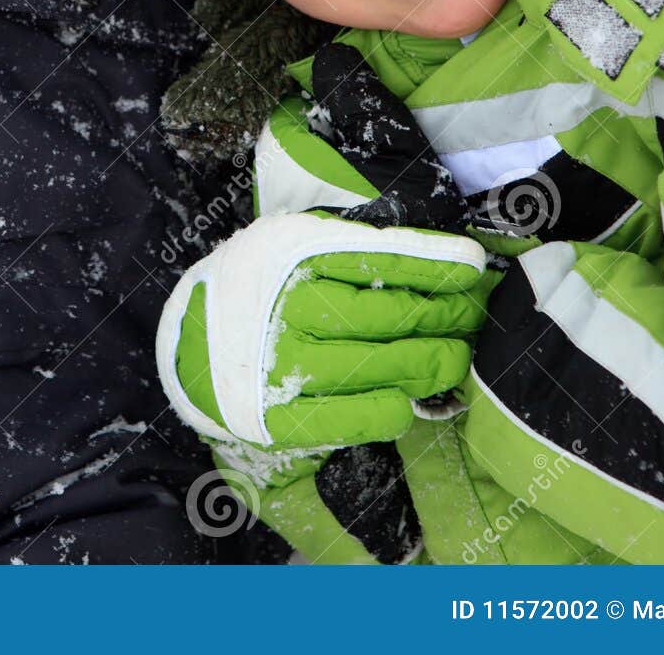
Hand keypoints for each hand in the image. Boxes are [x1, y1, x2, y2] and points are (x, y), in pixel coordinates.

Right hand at [157, 209, 497, 450]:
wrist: (188, 349)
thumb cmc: (260, 291)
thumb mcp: (291, 246)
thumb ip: (352, 248)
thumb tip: (444, 258)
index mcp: (288, 253)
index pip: (378, 256)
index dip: (434, 262)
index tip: (475, 266)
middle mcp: (283, 305)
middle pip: (390, 315)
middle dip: (446, 317)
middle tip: (475, 320)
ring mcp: (279, 365)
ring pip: (383, 366)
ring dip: (431, 363)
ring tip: (454, 358)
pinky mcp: (277, 418)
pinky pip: (357, 418)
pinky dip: (392, 410)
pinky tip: (407, 400)